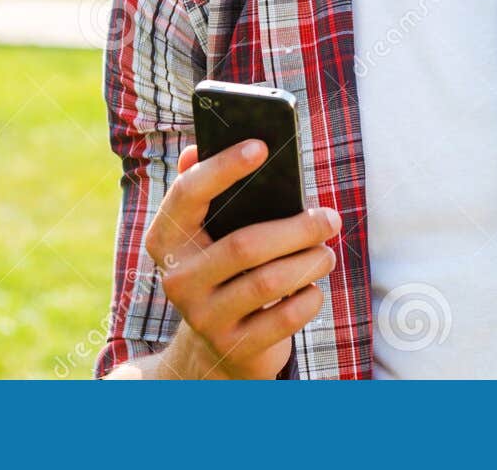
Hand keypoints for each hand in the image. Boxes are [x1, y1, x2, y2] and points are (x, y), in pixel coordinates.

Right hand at [144, 138, 340, 378]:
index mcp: (166, 238)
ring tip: (327, 252)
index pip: (189, 193)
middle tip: (330, 218)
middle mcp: (177, 278)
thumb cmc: (223, 271)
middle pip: (244, 244)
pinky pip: (281, 320)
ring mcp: (202, 317)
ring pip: (267, 283)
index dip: (224, 167)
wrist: (216, 350)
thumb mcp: (209, 234)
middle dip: (296, 228)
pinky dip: (307, 300)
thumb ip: (205, 192)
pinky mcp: (233, 348)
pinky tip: (314, 289)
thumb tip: (195, 148)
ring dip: (309, 263)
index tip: (262, 146)